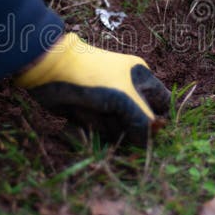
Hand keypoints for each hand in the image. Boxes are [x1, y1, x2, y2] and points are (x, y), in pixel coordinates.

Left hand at [15, 33, 169, 145]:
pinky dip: (92, 126)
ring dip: (107, 125)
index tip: (148, 129)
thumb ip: (142, 121)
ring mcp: (108, 102)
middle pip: (140, 121)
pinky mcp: (91, 112)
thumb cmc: (93, 77)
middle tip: (113, 114)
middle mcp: (127, 89)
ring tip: (93, 109)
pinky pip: (100, 130)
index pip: (162, 103)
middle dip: (127, 125)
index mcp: (141, 78)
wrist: (52, 71)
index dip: (158, 119)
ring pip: (119, 128)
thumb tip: (149, 144)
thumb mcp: (124, 97)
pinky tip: (81, 113)